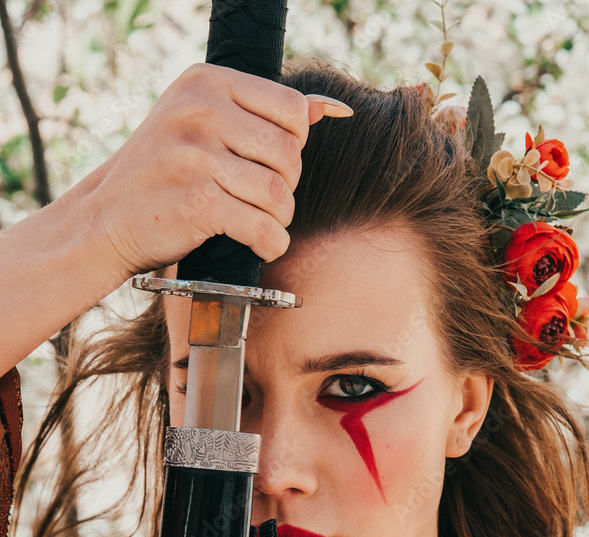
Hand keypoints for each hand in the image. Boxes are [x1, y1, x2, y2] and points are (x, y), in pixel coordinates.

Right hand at [86, 64, 348, 275]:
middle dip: (288, 186)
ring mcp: (196, 156)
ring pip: (278, 193)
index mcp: (205, 83)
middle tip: (267, 202)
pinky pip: (262, 226)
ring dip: (281, 220)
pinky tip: (264, 246)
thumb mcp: (200, 126)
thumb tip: (327, 109)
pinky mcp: (197, 202)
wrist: (106, 219)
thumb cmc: (163, 174)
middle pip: (289, 153)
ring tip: (265, 226)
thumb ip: (257, 115)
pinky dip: (272, 244)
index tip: (273, 165)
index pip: (291, 108)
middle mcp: (199, 110)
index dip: (295, 144)